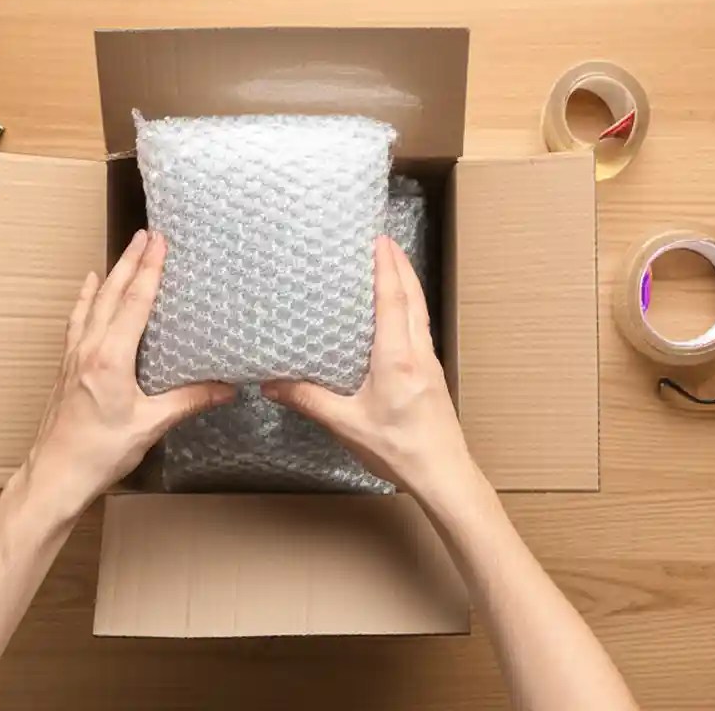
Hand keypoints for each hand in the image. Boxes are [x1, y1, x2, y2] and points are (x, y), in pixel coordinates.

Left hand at [17, 229, 235, 514]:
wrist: (55, 475)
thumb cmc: (99, 453)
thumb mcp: (150, 426)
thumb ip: (189, 401)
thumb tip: (226, 388)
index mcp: (110, 359)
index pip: (134, 304)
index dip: (149, 271)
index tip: (159, 243)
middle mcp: (88, 349)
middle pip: (111, 294)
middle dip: (131, 262)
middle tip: (146, 234)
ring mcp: (73, 355)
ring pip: (92, 303)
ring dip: (111, 274)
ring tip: (125, 251)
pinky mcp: (66, 366)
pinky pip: (77, 320)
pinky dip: (85, 298)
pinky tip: (87, 287)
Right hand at [262, 236, 477, 499]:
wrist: (442, 474)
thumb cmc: (399, 450)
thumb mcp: (346, 424)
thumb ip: (309, 400)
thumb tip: (272, 384)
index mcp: (398, 358)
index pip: (393, 299)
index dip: (386, 266)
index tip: (379, 240)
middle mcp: (418, 353)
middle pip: (413, 297)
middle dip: (400, 266)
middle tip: (384, 242)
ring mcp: (429, 363)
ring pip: (420, 312)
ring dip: (407, 285)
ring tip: (390, 267)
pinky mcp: (432, 376)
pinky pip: (420, 330)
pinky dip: (409, 309)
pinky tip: (398, 314)